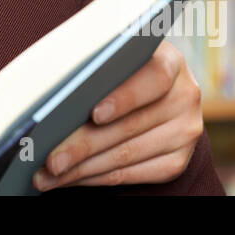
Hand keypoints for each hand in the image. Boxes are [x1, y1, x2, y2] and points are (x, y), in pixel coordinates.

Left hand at [33, 40, 201, 190]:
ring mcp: (185, 131)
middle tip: (50, 159)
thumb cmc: (119, 69)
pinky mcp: (177, 161)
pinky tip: (70, 178)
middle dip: (83, 145)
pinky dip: (96, 178)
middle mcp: (185, 96)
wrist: (152, 92)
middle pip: (130, 125)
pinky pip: (131, 175)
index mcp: (171, 62)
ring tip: (49, 174)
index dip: (124, 98)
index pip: (154, 78)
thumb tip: (54, 91)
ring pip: (126, 155)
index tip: (94, 114)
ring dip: (82, 168)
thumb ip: (97, 65)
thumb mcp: (115, 57)